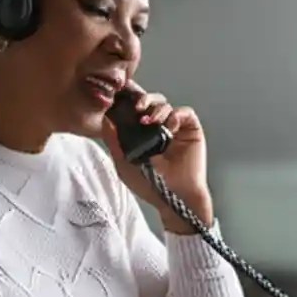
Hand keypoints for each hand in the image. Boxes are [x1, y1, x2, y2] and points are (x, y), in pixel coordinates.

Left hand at [101, 80, 212, 233]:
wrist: (173, 198)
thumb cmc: (150, 185)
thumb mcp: (123, 162)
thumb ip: (113, 140)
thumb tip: (105, 119)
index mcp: (141, 133)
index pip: (135, 109)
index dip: (129, 101)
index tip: (121, 99)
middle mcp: (157, 128)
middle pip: (151, 101)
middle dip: (143, 98)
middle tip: (137, 107)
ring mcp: (175, 129)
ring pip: (166, 104)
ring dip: (157, 109)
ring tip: (150, 122)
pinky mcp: (191, 131)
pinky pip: (185, 112)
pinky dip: (176, 115)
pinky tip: (169, 127)